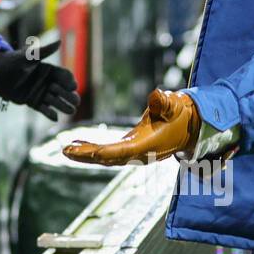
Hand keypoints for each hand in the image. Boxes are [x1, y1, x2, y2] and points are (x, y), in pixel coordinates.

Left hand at [0, 40, 79, 120]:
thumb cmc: (12, 61)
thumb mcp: (27, 56)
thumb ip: (43, 51)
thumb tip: (59, 42)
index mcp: (49, 70)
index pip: (64, 76)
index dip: (69, 81)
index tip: (72, 86)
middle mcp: (47, 82)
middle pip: (64, 90)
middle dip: (70, 96)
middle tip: (75, 101)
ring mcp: (41, 93)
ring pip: (56, 101)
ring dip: (64, 106)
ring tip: (71, 110)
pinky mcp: (33, 102)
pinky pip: (44, 109)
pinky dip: (49, 114)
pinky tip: (55, 118)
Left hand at [63, 89, 200, 165]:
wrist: (188, 126)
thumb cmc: (179, 114)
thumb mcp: (174, 105)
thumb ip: (164, 102)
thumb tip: (155, 95)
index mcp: (148, 146)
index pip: (122, 151)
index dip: (105, 152)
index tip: (88, 152)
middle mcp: (139, 154)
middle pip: (108, 158)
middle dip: (86, 156)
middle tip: (65, 151)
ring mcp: (133, 154)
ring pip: (106, 157)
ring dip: (85, 155)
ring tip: (66, 150)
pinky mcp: (130, 150)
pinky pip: (107, 153)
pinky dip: (92, 151)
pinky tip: (77, 145)